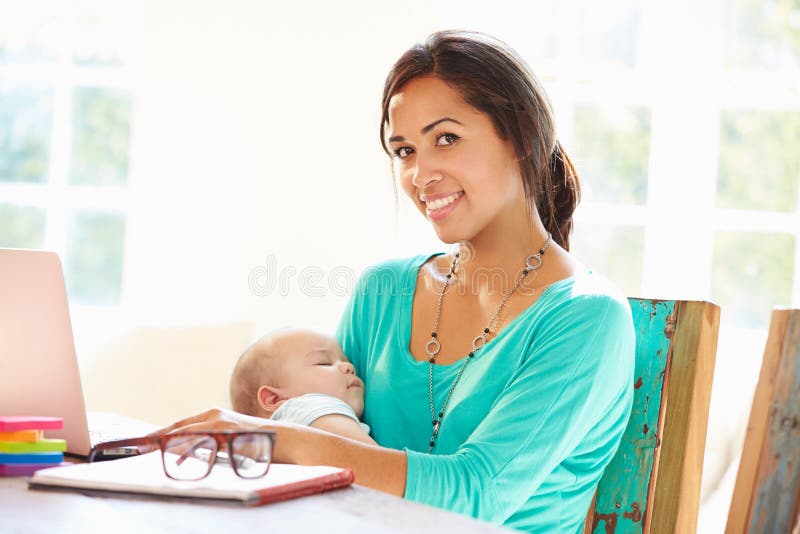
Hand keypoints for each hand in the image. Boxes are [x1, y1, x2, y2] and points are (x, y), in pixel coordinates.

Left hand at [151, 407, 301, 462]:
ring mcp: (219, 422)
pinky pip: (199, 439)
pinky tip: (172, 453)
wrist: (282, 440)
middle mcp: (213, 415)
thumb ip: (209, 443)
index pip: (181, 425)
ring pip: (184, 431)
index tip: (144, 440)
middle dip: (156, 435)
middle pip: (177, 426)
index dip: (161, 432)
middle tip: (137, 444)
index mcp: (213, 416)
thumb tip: (184, 453)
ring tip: (146, 447)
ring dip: (164, 440)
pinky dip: (182, 446)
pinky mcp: (225, 432)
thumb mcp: (228, 440)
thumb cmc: (255, 442)